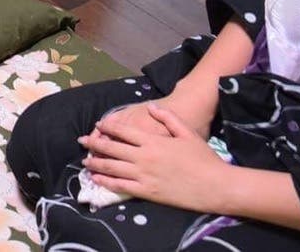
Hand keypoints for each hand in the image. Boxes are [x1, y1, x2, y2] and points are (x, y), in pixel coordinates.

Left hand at [80, 104, 227, 210]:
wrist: (217, 186)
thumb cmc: (204, 158)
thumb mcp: (186, 132)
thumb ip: (167, 118)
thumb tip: (152, 107)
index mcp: (152, 141)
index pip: (122, 131)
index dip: (107, 128)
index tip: (97, 126)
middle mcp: (144, 157)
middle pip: (111, 148)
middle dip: (94, 144)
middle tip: (82, 141)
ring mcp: (144, 176)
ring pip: (112, 168)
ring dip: (96, 163)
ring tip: (85, 161)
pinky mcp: (148, 192)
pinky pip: (121, 186)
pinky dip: (106, 181)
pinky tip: (97, 179)